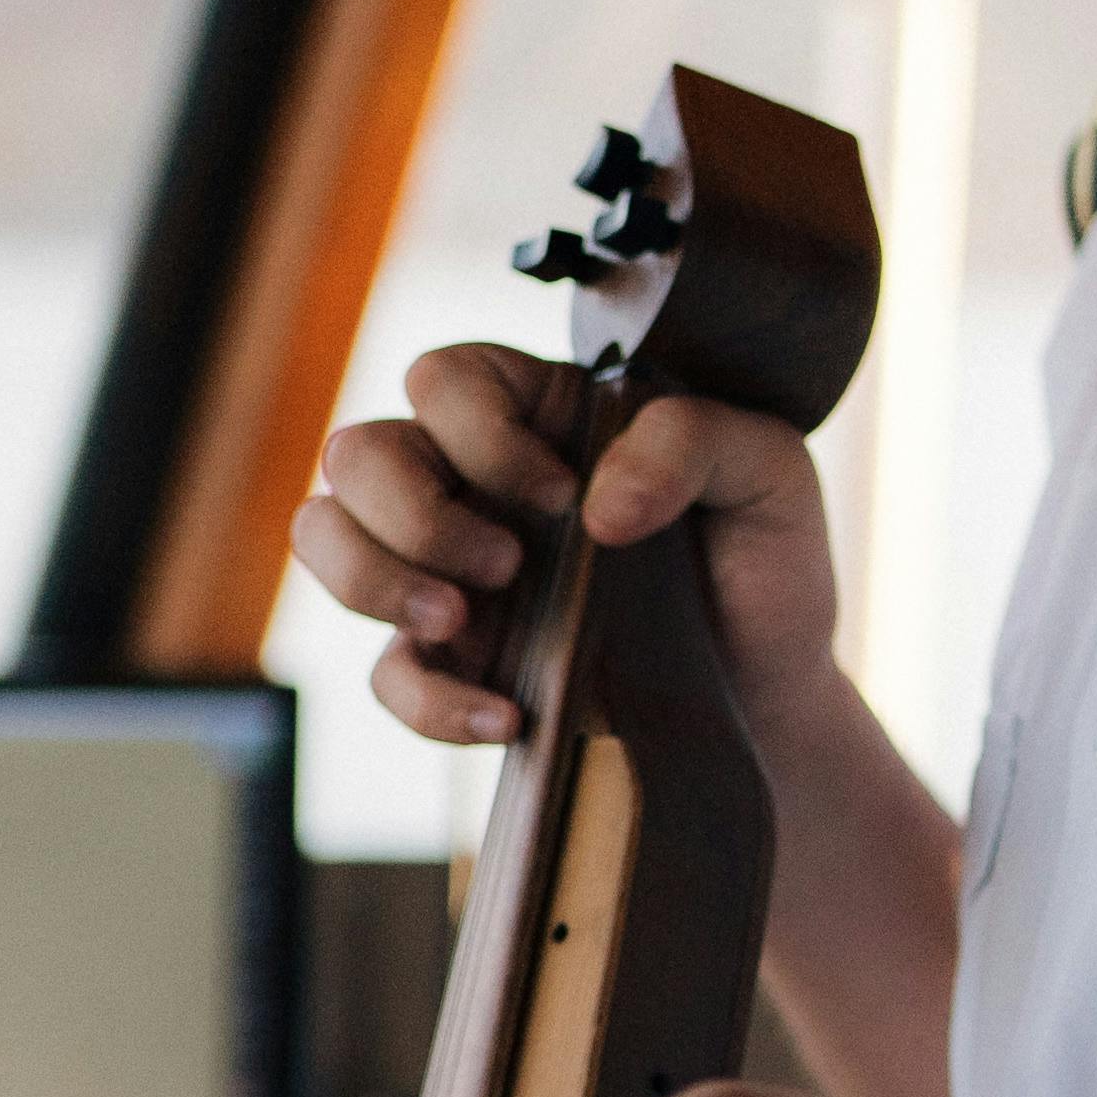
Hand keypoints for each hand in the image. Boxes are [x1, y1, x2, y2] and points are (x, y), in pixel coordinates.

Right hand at [293, 341, 841, 755]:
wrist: (772, 697)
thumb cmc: (764, 566)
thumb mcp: (769, 474)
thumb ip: (694, 441)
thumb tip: (599, 504)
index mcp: (540, 414)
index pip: (443, 379)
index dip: (479, 431)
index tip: (562, 495)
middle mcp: (476, 482)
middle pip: (357, 454)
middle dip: (412, 513)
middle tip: (506, 566)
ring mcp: (452, 573)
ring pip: (324, 538)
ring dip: (373, 579)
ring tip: (460, 619)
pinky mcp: (455, 664)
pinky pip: (386, 674)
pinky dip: (428, 699)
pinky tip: (506, 716)